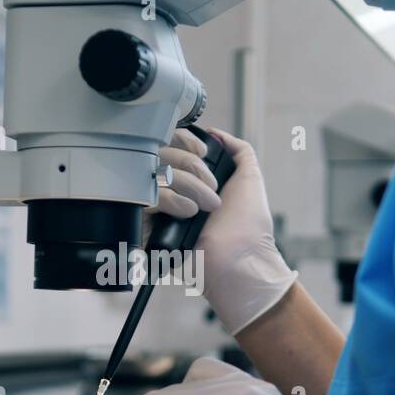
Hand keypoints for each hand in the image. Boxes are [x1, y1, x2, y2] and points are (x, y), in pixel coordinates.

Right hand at [152, 128, 296, 334]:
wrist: (240, 260)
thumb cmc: (248, 227)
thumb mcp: (250, 179)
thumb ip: (237, 150)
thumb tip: (216, 134)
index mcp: (191, 178)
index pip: (172, 144)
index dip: (185, 142)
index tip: (203, 152)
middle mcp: (172, 190)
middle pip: (162, 154)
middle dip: (191, 166)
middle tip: (211, 191)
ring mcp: (158, 209)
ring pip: (153, 174)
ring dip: (185, 186)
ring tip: (201, 208)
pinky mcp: (146, 228)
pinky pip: (144, 198)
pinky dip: (169, 200)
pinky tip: (187, 214)